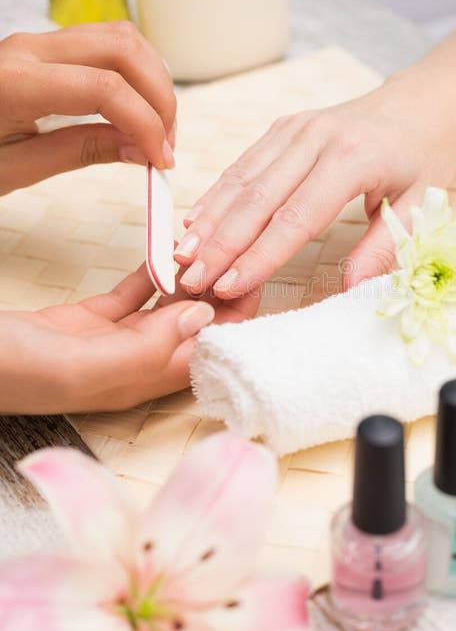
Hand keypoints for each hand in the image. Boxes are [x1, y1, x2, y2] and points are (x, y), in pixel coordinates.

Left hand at [0, 21, 175, 193]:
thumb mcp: (13, 169)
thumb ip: (79, 152)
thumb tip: (138, 149)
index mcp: (14, 82)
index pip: (105, 89)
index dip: (146, 124)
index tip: (159, 161)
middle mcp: (28, 49)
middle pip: (123, 49)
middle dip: (160, 98)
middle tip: (165, 146)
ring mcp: (37, 42)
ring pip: (121, 37)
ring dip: (153, 80)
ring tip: (156, 128)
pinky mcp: (46, 48)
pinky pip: (105, 43)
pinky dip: (135, 72)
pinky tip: (137, 108)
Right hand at [0, 265, 258, 413]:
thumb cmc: (13, 373)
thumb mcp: (81, 364)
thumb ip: (146, 347)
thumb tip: (203, 319)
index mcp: (139, 381)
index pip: (206, 353)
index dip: (236, 322)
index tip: (256, 282)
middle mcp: (134, 364)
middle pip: (194, 330)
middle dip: (220, 295)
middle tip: (240, 255)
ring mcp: (112, 340)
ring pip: (165, 310)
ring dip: (188, 280)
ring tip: (211, 249)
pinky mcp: (90, 318)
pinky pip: (133, 293)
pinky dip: (151, 272)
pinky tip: (168, 251)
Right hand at [175, 67, 455, 296]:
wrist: (422, 100)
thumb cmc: (424, 155)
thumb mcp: (423, 203)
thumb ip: (386, 246)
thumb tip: (351, 287)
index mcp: (352, 158)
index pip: (297, 216)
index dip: (260, 254)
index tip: (229, 285)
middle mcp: (316, 138)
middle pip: (258, 197)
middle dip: (220, 243)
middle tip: (190, 279)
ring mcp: (295, 128)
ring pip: (242, 179)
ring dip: (209, 219)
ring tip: (181, 256)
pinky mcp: (283, 127)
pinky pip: (244, 163)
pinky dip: (217, 193)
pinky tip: (194, 220)